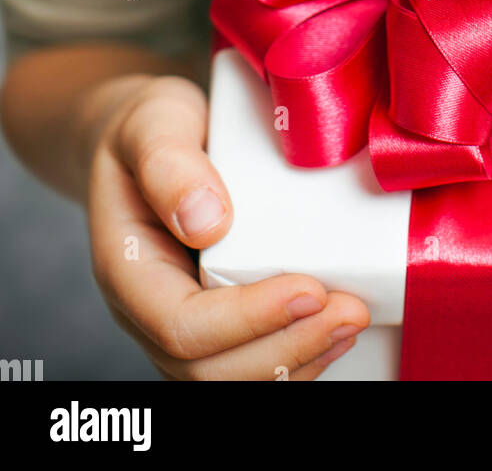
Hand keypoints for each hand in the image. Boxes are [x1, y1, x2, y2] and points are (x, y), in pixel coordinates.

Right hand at [85, 74, 369, 378]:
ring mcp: (183, 325)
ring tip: (353, 321)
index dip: (247, 320)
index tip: (309, 290)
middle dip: (285, 349)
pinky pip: (249, 363)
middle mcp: (150, 312)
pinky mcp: (218, 322)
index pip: (181, 325)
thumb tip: (208, 220)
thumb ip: (170, 164)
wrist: (149, 140)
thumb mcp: (153, 124)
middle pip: (209, 369)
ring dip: (299, 361)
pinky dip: (297, 357)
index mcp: (128, 270)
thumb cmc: (151, 129)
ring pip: (232, 378)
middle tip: (351, 312)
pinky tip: (335, 329)